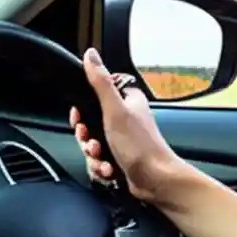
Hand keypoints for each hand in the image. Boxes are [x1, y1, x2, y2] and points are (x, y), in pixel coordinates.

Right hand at [70, 48, 188, 204]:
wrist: (155, 181)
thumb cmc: (141, 147)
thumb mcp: (115, 110)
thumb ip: (100, 82)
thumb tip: (91, 55)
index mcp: (127, 100)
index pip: (95, 96)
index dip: (82, 110)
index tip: (80, 119)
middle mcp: (125, 118)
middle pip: (89, 124)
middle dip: (86, 139)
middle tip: (93, 143)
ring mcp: (122, 139)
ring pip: (92, 144)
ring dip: (93, 156)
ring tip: (103, 160)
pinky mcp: (120, 158)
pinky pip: (98, 160)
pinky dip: (100, 168)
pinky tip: (109, 170)